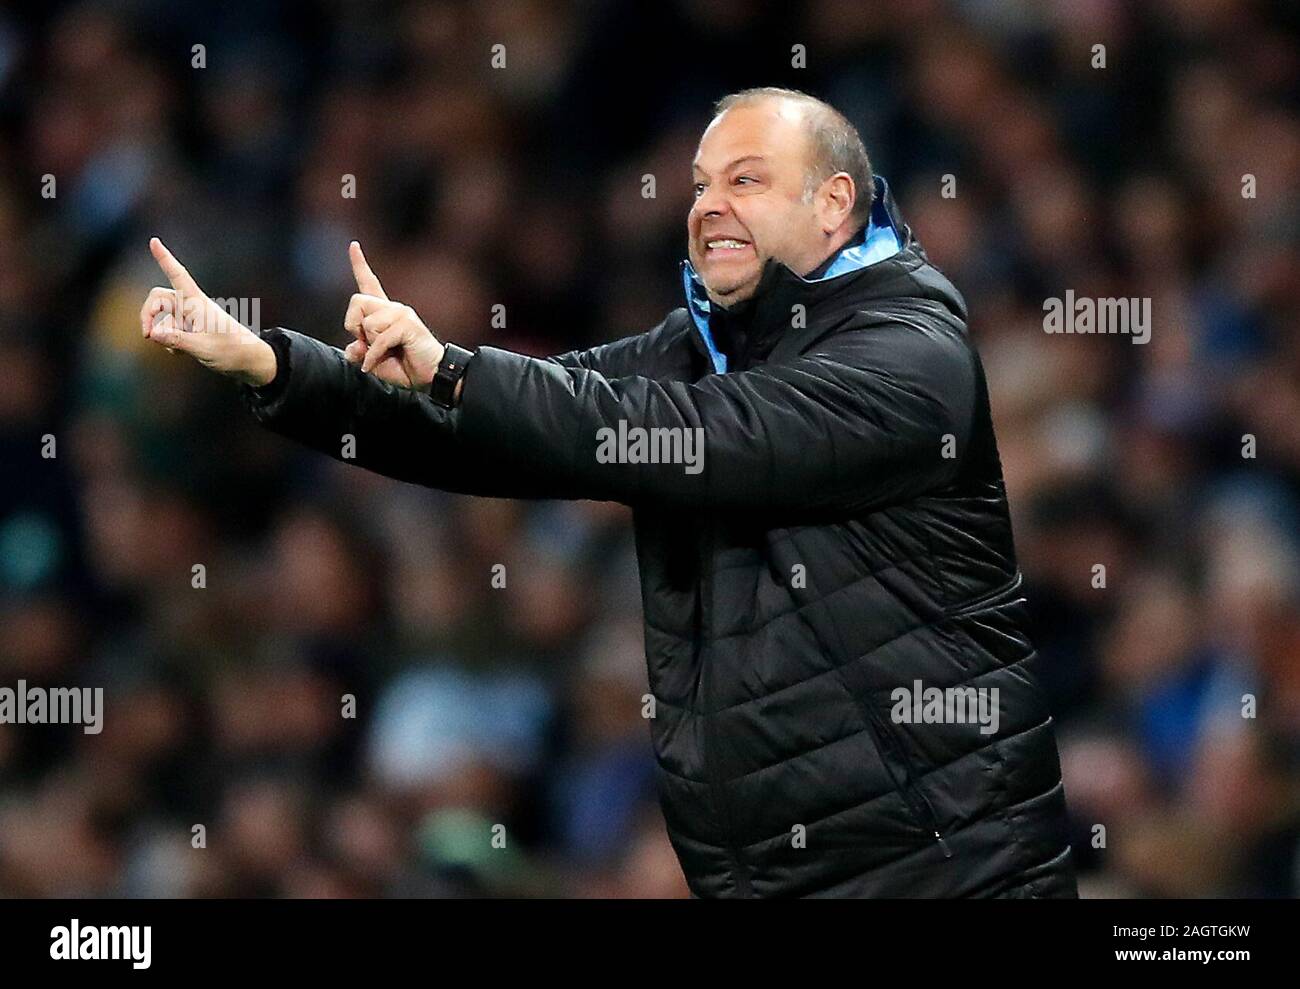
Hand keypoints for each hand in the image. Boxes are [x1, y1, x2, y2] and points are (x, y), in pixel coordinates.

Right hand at [140, 238, 276, 386]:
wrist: (249, 361)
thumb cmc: (232, 351)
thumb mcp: (203, 348)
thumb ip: (176, 340)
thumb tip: (153, 332)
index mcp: (197, 303)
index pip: (178, 276)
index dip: (165, 258)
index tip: (153, 240)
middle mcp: (192, 306)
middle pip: (158, 298)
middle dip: (148, 314)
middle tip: (147, 335)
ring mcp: (190, 318)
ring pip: (162, 318)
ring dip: (162, 333)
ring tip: (177, 350)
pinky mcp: (190, 329)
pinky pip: (169, 330)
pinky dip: (169, 341)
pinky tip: (181, 353)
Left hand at [343, 241, 443, 390]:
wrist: (430, 376)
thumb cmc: (403, 367)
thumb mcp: (372, 360)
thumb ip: (359, 352)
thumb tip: (353, 347)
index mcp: (384, 312)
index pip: (369, 283)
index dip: (359, 264)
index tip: (353, 245)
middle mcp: (393, 308)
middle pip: (357, 302)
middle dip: (353, 326)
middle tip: (365, 344)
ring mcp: (402, 313)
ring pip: (367, 323)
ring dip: (369, 345)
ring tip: (384, 354)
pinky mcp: (408, 324)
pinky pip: (379, 338)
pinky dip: (374, 356)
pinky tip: (375, 364)